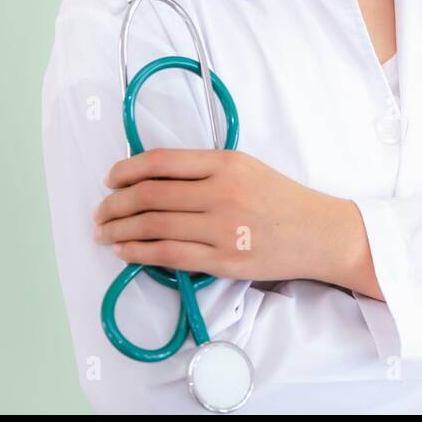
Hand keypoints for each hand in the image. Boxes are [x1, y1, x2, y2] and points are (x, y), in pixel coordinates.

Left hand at [92, 148, 343, 282]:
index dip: (126, 170)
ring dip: (120, 230)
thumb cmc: (283, 200)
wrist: (320, 233)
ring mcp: (223, 228)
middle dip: (115, 204)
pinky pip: (169, 255)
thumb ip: (206, 169)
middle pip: (150, 195)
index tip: (110, 179)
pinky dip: (139, 253)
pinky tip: (125, 251)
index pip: (161, 162)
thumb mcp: (248, 168)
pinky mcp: (223, 260)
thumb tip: (153, 178)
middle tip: (101, 211)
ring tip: (104, 233)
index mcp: (227, 163)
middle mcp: (222, 193)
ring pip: (154, 226)